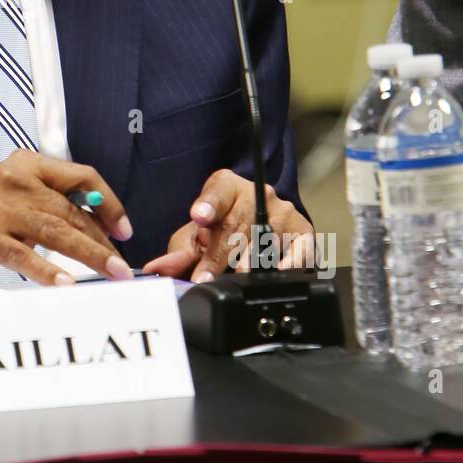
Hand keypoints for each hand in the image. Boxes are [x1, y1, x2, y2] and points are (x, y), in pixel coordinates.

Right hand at [0, 151, 133, 291]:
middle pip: (71, 210)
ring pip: (56, 231)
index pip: (81, 177)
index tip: (125, 230)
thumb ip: (48, 203)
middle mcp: (14, 180)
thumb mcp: (12, 196)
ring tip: (112, 273)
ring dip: (90, 255)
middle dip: (103, 240)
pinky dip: (48, 271)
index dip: (109, 203)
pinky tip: (67, 284)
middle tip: (123, 266)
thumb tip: (99, 227)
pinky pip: (24, 255)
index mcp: (26, 165)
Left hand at [141, 168, 314, 282]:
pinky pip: (299, 249)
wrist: (260, 226)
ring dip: (251, 260)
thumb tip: (159, 268)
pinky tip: (278, 272)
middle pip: (237, 224)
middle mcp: (257, 193)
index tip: (199, 217)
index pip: (216, 193)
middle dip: (219, 253)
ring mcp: (283, 211)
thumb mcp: (195, 236)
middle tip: (206, 274)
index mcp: (226, 186)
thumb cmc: (221, 231)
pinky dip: (289, 263)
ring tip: (239, 275)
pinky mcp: (304, 232)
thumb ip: (179, 252)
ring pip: (266, 237)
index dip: (207, 206)